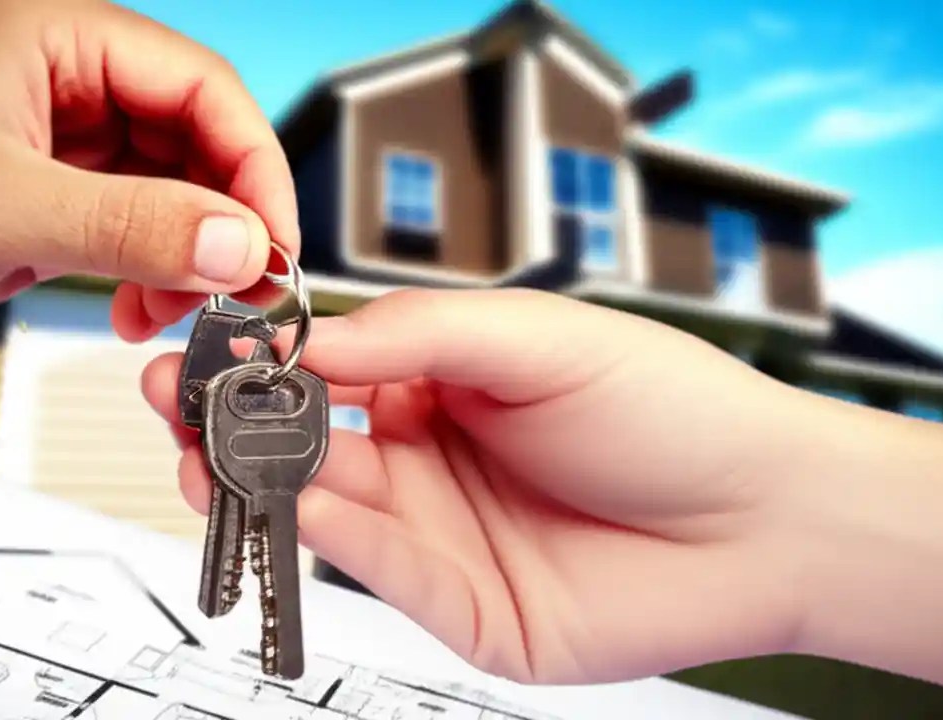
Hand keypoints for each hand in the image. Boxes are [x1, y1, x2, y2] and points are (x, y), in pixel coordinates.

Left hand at [0, 0, 293, 334]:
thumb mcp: (3, 207)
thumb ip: (130, 225)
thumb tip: (239, 243)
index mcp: (64, 40)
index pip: (203, 88)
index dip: (253, 163)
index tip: (273, 237)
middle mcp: (76, 84)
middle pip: (202, 141)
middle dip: (228, 219)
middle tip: (247, 286)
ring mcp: (71, 146)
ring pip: (179, 193)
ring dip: (192, 256)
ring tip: (176, 307)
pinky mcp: (61, 200)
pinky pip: (142, 230)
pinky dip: (155, 275)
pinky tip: (136, 309)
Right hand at [139, 287, 819, 683]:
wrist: (770, 515)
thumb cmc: (671, 410)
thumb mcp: (536, 339)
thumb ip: (418, 334)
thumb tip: (312, 340)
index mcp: (446, 385)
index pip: (329, 372)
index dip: (264, 361)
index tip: (209, 345)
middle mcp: (434, 461)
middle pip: (308, 447)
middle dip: (233, 427)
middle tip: (172, 402)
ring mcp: (445, 537)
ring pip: (329, 511)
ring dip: (264, 484)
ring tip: (205, 454)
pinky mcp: (465, 608)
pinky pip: (383, 570)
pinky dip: (338, 537)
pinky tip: (308, 498)